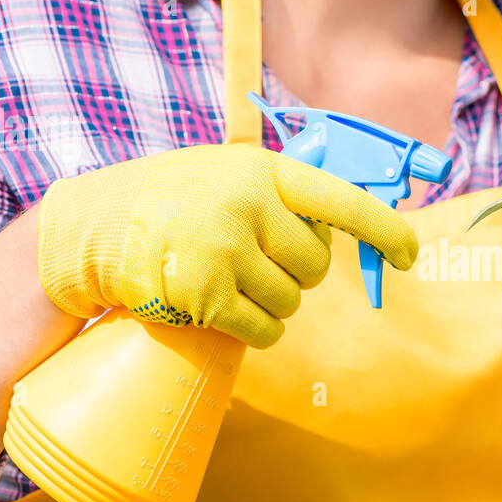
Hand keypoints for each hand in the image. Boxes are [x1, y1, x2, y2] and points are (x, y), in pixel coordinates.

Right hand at [37, 144, 418, 346]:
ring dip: (272, 302)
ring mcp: (225, 251)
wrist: (93, 228)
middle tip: (258, 261)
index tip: (408, 254)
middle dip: (297, 273)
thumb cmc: (174, 201)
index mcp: (262, 171)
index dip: (385, 229)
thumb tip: (349, 224)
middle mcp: (248, 206)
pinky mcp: (206, 295)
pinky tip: (231, 312)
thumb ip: (282, 192)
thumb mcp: (228, 174)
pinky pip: (265, 329)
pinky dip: (258, 329)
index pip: (343, 201)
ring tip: (231, 279)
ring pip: (291, 302)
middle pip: (315, 266)